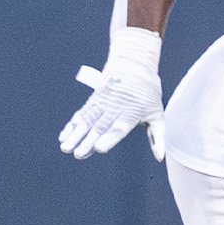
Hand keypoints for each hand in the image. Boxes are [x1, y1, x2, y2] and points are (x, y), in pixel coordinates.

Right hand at [59, 28, 165, 160]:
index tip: (99, 148)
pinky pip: (81, 114)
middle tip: (78, 154)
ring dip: (75, 135)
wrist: (133, 66)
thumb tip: (159, 158)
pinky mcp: (94, 101)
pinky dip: (71, 125)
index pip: (119, 127)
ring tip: (65, 148)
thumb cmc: (148, 94)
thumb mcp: (157, 113)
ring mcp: (102, 103)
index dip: (109, 138)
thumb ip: (158, 137)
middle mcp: (114, 108)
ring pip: (87, 121)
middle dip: (87, 141)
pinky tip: (63, 136)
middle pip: (99, 126)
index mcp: (132, 112)